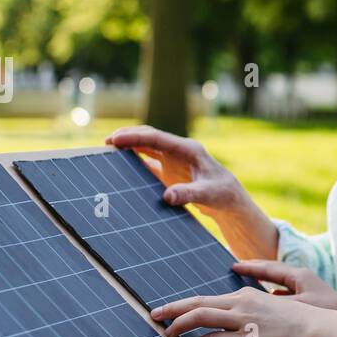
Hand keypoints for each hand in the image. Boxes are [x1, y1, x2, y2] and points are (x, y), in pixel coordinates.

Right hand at [105, 125, 248, 221]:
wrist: (229, 198)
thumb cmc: (222, 194)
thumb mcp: (207, 195)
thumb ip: (188, 194)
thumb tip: (167, 196)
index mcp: (187, 149)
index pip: (156, 138)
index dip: (135, 137)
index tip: (115, 139)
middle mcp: (179, 150)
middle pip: (149, 137)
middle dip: (128, 137)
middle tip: (107, 142)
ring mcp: (174, 159)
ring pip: (147, 146)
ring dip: (129, 146)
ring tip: (108, 149)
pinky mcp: (170, 169)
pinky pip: (149, 160)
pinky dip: (135, 160)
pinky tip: (121, 165)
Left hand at [151, 286, 326, 336]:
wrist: (317, 327)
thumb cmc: (304, 320)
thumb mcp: (278, 310)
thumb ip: (260, 311)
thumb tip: (250, 318)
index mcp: (248, 296)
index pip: (212, 299)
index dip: (190, 304)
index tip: (177, 309)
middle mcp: (241, 304)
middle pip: (198, 302)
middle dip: (173, 308)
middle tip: (155, 313)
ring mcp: (242, 320)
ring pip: (200, 316)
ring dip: (179, 324)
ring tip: (166, 332)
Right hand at [231, 260, 336, 314]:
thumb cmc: (326, 315)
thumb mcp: (295, 308)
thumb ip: (274, 304)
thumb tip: (251, 301)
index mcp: (298, 276)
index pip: (269, 268)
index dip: (250, 267)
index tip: (234, 265)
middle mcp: (302, 279)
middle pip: (274, 271)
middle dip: (256, 270)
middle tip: (238, 268)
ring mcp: (307, 289)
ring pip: (281, 282)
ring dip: (265, 282)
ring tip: (249, 283)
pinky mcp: (311, 300)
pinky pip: (287, 293)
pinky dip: (275, 294)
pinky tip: (269, 300)